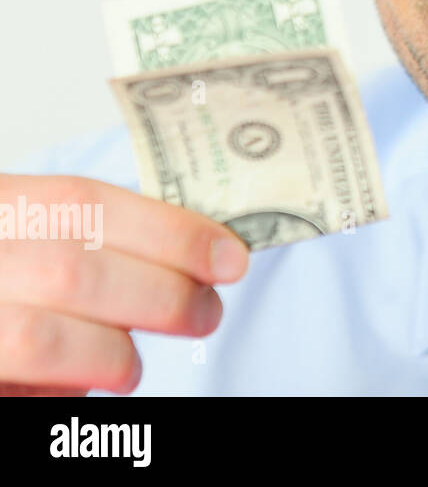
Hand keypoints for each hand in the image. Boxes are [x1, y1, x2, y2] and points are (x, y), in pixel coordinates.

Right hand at [0, 174, 248, 395]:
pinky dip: (59, 397)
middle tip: (204, 314)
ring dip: (111, 356)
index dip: (168, 232)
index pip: (82, 204)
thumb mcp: (36, 235)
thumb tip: (201, 257)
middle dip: (161, 296)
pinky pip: (15, 386)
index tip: (231, 258)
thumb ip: (90, 238)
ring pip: (41, 339)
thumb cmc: (9, 270)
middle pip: (73, 270)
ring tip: (129, 367)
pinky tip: (73, 393)